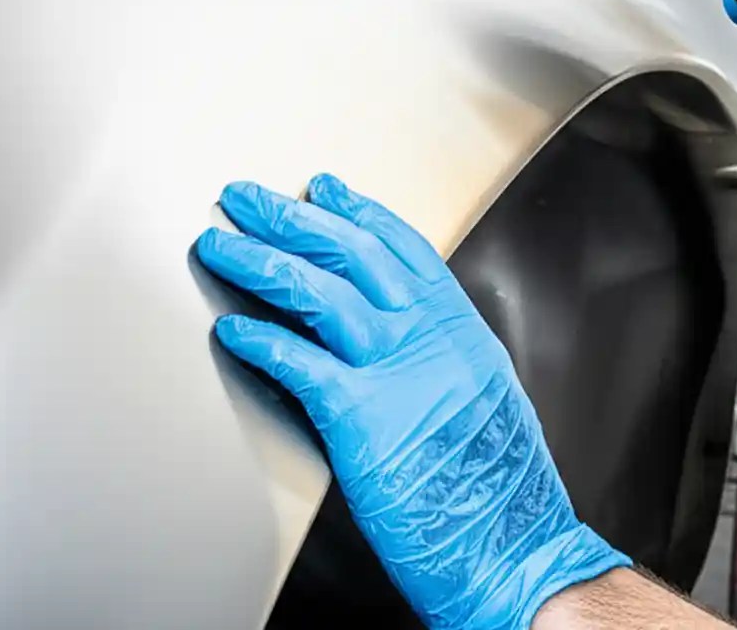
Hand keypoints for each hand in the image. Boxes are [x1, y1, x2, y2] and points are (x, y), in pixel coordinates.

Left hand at [196, 178, 629, 629]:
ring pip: (321, 294)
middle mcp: (432, 340)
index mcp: (461, 333)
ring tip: (221, 245)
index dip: (359, 212)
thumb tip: (402, 339)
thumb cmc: (498, 490)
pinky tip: (234, 329)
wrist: (515, 548)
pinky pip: (302, 364)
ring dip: (262, 262)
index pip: (405, 249)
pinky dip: (264, 341)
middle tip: (247, 198)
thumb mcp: (485, 400)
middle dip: (292, 218)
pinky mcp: (365, 418)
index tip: (324, 188)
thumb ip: (442, 358)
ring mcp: (399, 373)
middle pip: (353, 256)